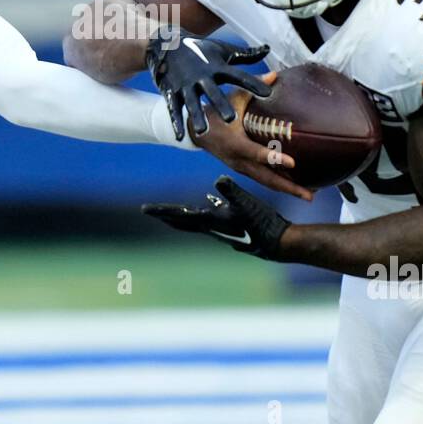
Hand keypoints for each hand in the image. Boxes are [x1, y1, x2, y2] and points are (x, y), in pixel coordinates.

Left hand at [142, 175, 291, 259]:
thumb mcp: (247, 203)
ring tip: (172, 210)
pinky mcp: (231, 230)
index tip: (144, 209)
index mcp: (209, 221)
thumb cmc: (262, 223)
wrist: (278, 243)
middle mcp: (211, 228)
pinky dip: (204, 211)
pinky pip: (211, 219)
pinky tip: (211, 202)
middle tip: (150, 211)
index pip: (179, 214)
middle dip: (166, 215)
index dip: (161, 210)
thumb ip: (231, 190)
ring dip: (182, 214)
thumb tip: (218, 180)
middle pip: (182, 221)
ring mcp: (221, 231)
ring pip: (195, 221)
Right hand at [145, 31, 271, 139]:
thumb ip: (246, 54)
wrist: (166, 43)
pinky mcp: (171, 91)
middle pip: (212, 92)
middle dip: (220, 104)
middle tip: (230, 118)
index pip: (238, 76)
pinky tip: (181, 136)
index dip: (252, 83)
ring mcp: (185, 85)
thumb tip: (267, 50)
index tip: (268, 93)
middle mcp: (201, 76)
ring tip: (202, 132)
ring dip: (197, 117)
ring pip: (192, 103)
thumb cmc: (201, 49)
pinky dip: (176, 123)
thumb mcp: (222, 50)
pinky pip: (174, 109)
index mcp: (217, 67)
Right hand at [192, 71, 312, 201]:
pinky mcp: (243, 170)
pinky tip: (293, 186)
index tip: (292, 163)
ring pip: (266, 182)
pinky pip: (262, 180)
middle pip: (266, 178)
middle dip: (288, 187)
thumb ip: (254, 87)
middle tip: (309, 195)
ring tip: (308, 195)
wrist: (197, 132)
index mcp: (235, 143)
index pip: (256, 153)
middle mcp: (238, 160)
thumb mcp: (233, 97)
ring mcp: (241, 167)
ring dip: (287, 189)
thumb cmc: (215, 113)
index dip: (274, 158)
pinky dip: (278, 184)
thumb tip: (275, 75)